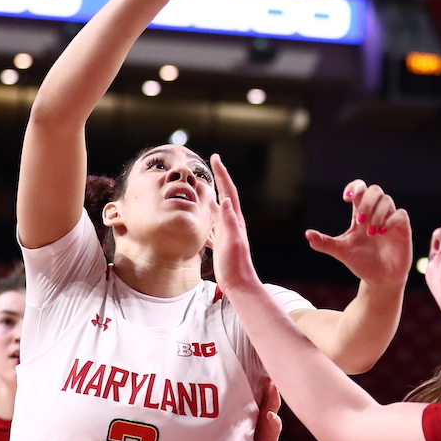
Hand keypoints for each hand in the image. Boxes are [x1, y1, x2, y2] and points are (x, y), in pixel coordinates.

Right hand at [209, 155, 263, 291]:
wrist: (239, 283)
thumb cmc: (236, 264)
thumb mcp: (232, 241)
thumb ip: (228, 222)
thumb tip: (226, 199)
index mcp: (235, 219)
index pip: (228, 190)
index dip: (221, 173)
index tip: (215, 157)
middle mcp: (231, 222)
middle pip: (224, 194)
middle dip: (217, 178)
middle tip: (211, 162)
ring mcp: (226, 231)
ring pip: (217, 207)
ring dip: (211, 194)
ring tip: (203, 183)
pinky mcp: (220, 241)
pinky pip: (212, 222)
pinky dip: (206, 213)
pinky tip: (201, 213)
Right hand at [252, 379, 281, 440]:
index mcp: (271, 428)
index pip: (274, 422)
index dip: (273, 419)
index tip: (270, 415)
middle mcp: (268, 416)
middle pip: (272, 404)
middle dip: (272, 396)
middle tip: (272, 385)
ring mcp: (263, 409)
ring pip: (266, 397)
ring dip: (268, 388)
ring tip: (268, 379)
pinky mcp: (258, 404)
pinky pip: (259, 393)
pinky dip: (262, 386)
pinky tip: (258, 374)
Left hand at [305, 181, 412, 288]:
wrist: (379, 280)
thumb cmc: (361, 263)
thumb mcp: (341, 251)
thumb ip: (325, 243)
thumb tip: (307, 234)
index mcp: (360, 215)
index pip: (360, 190)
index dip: (355, 187)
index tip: (346, 197)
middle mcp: (376, 213)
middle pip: (375, 190)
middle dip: (366, 202)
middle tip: (359, 221)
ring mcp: (390, 220)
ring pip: (387, 200)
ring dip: (377, 214)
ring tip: (371, 233)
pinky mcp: (402, 229)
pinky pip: (401, 214)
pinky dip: (391, 220)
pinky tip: (382, 233)